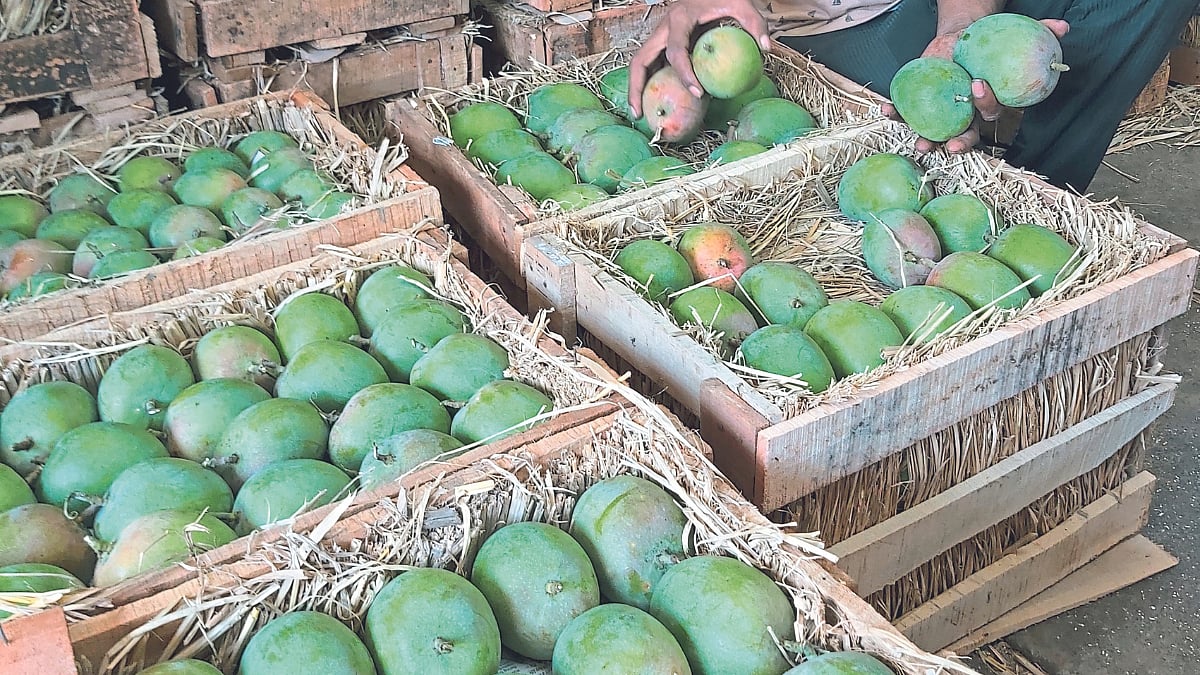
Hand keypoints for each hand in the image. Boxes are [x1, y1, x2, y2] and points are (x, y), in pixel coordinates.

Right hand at [627, 0, 771, 117]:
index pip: (676, 51)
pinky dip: (647, 84)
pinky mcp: (662, 43)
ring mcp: (660, 36)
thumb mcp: (740, 4)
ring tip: (638, 114)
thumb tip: (766, 49)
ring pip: (639, 63)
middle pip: (640, 60)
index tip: (698, 94)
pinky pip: (650, 65)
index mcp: (680, 20)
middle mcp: (663, 29)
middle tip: (639, 114)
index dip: (684, 74)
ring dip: (635, 88)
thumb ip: (754, 23)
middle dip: (636, 87)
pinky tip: (654, 102)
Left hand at [883, 18, 1068, 153]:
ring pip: (936, 132)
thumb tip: (1061, 30)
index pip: (991, 112)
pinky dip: (896, 114)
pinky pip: (908, 114)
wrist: (958, 41)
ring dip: (927, 139)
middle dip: (959, 142)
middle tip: (951, 145)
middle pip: (965, 135)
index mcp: (988, 104)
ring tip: (919, 143)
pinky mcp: (921, 107)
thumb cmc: (988, 46)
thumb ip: (1038, 35)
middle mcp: (965, 115)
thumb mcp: (1013, 39)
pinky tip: (886, 111)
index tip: (978, 86)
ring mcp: (942, 114)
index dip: (986, 103)